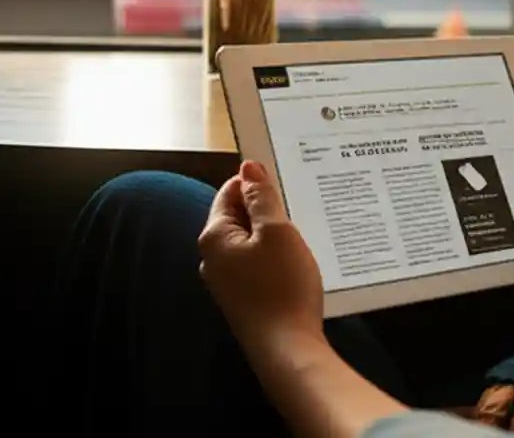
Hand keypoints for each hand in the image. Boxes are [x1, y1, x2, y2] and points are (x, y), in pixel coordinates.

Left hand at [198, 160, 323, 362]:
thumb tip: (248, 166)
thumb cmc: (282, 285)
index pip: (229, 192)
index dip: (257, 184)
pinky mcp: (242, 300)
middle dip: (267, 211)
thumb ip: (261, 197)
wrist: (287, 348)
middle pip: (238, 217)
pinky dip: (274, 259)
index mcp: (214, 236)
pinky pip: (255, 266)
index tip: (288, 183)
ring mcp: (225, 282)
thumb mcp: (277, 232)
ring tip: (302, 236)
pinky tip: (295, 264)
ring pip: (249, 243)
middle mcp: (211, 258)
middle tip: (299, 209)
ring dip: (273, 236)